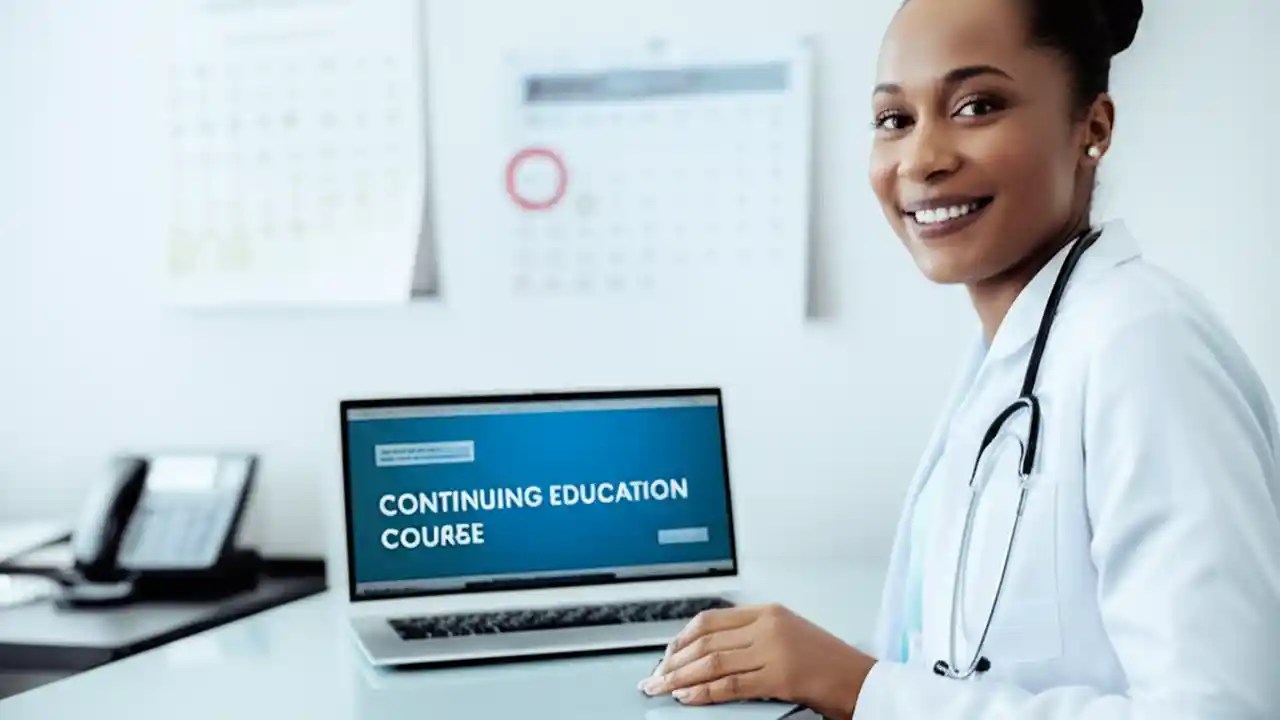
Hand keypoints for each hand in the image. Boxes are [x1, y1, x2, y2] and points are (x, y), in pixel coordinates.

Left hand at [637, 604, 876, 719]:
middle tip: (654, 676)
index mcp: (768, 612)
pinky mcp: (779, 675)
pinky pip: (731, 684)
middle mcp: (768, 625)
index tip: (666, 655)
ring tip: (662, 689)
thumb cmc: (829, 664)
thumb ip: (753, 639)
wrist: (863, 680)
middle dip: (673, 661)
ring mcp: (774, 649)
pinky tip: (688, 697)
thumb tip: (709, 655)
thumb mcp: (787, 638)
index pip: (710, 620)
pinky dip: (704, 692)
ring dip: (681, 677)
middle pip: (705, 640)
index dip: (681, 639)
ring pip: (712, 661)